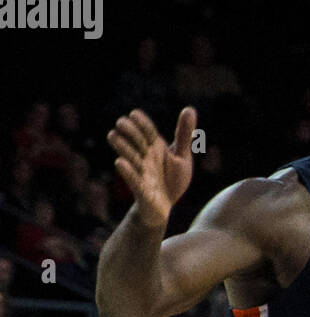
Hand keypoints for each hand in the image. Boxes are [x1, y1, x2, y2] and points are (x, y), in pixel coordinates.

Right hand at [107, 107, 197, 227]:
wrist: (164, 208)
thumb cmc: (171, 180)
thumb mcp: (181, 157)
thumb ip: (184, 135)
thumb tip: (189, 108)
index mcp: (155, 148)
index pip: (148, 132)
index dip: (142, 123)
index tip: (134, 114)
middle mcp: (146, 158)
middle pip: (136, 142)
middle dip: (130, 133)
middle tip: (121, 123)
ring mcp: (142, 173)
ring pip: (130, 158)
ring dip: (123, 148)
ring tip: (112, 136)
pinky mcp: (141, 190)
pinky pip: (133, 180)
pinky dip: (128, 172)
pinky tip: (120, 162)